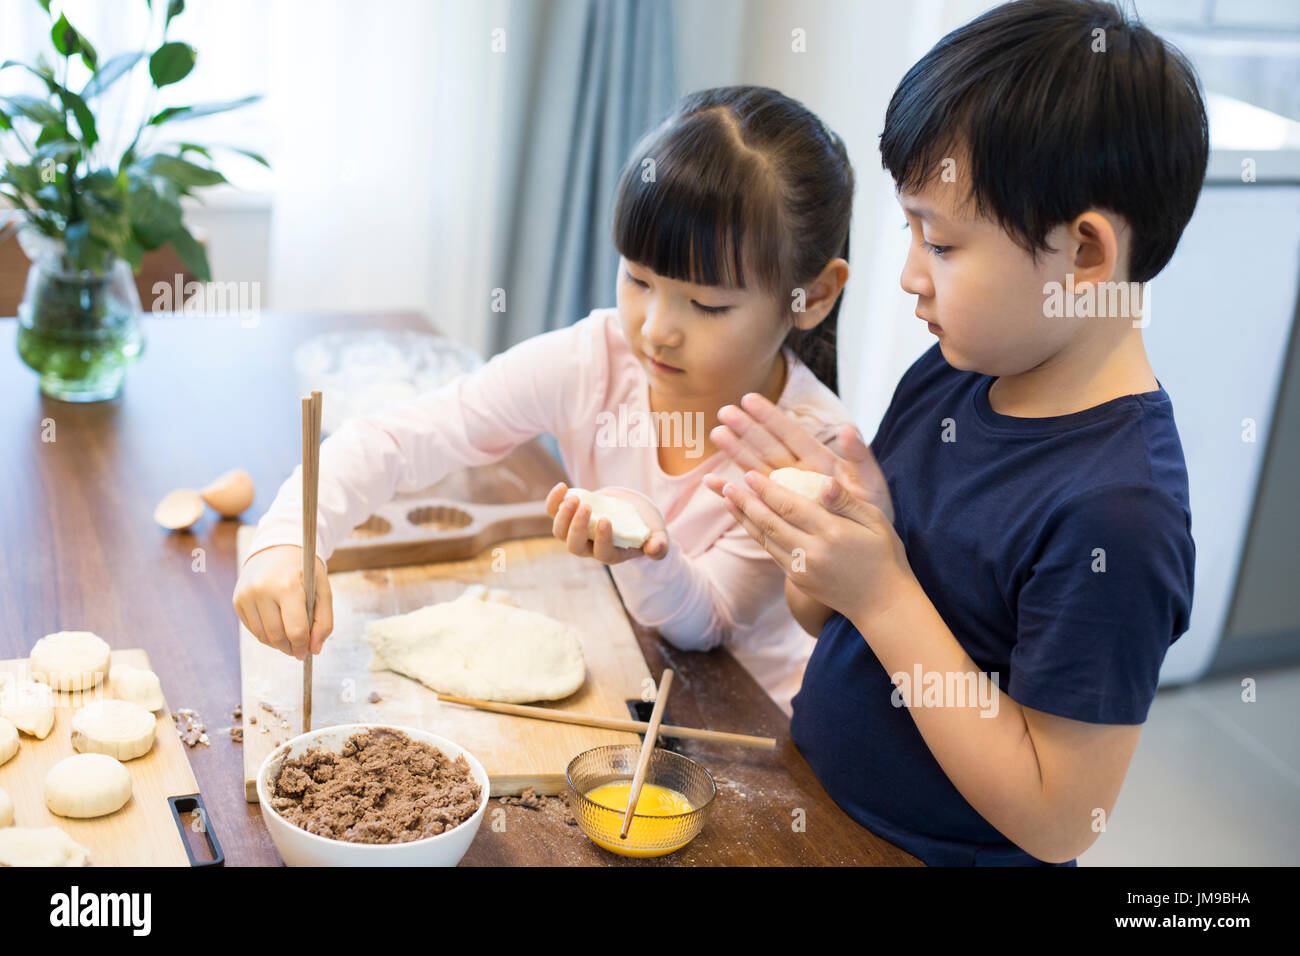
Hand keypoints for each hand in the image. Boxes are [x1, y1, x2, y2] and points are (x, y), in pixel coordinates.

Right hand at [232, 544, 333, 659]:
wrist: (276, 548)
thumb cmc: (303, 570)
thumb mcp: (322, 589)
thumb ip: (324, 621)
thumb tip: (315, 650)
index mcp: (287, 586)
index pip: (295, 629)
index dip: (302, 646)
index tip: (307, 652)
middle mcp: (262, 590)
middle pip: (277, 636)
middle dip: (290, 648)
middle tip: (299, 650)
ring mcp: (246, 595)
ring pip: (262, 636)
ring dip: (278, 644)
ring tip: (289, 638)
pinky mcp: (238, 600)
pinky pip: (252, 629)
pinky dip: (266, 634)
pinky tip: (277, 625)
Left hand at [545, 482, 668, 564]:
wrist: (632, 509)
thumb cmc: (646, 525)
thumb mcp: (657, 534)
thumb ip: (658, 545)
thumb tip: (655, 549)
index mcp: (611, 553)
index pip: (602, 553)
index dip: (602, 540)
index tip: (606, 520)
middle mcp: (590, 547)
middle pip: (575, 546)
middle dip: (577, 528)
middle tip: (586, 507)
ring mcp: (577, 531)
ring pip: (560, 531)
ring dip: (563, 515)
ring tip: (574, 498)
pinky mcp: (570, 514)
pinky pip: (554, 512)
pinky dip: (554, 501)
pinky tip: (562, 486)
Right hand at [704, 392, 893, 523]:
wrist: (868, 549)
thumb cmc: (873, 512)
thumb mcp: (872, 484)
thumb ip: (860, 458)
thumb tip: (848, 429)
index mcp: (820, 463)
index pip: (792, 435)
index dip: (771, 417)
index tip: (749, 399)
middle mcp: (799, 474)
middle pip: (768, 447)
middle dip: (747, 429)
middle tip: (724, 412)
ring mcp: (787, 492)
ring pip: (756, 468)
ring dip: (736, 452)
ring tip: (716, 435)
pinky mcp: (778, 512)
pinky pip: (752, 500)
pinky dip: (732, 493)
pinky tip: (712, 485)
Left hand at [716, 469, 912, 624]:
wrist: (882, 603)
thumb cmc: (884, 555)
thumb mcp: (875, 521)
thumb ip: (846, 501)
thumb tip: (823, 482)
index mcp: (832, 533)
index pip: (791, 507)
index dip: (767, 490)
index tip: (749, 474)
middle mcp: (812, 552)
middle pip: (770, 523)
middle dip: (746, 502)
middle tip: (725, 483)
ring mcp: (802, 569)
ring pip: (765, 539)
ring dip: (743, 518)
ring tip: (726, 499)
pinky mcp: (798, 580)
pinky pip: (771, 553)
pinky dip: (756, 535)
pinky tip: (747, 522)